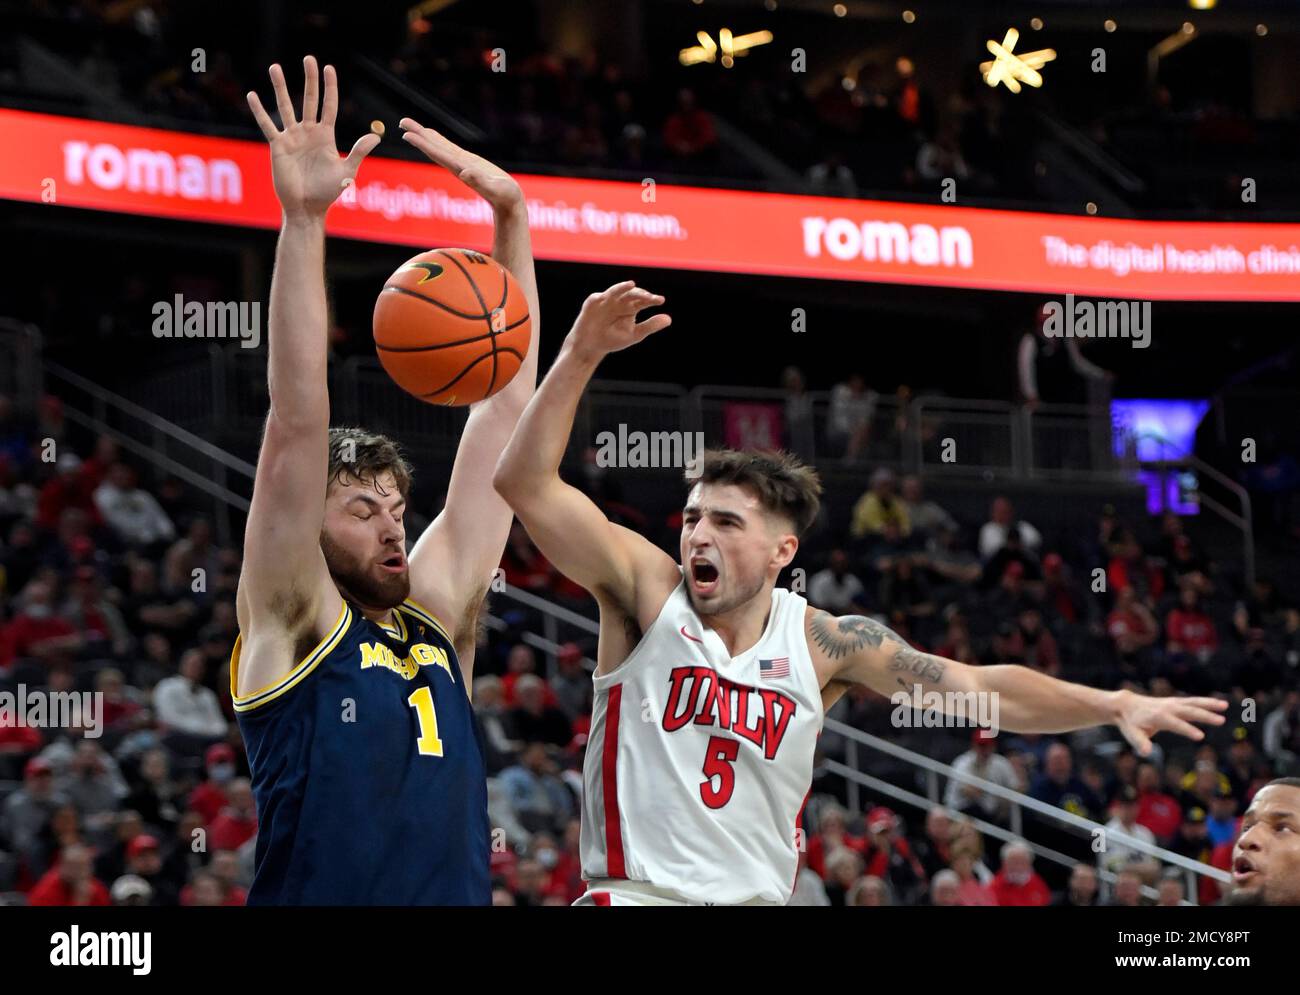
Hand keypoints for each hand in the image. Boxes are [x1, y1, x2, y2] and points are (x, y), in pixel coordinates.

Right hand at [246, 56, 379, 219]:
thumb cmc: (327, 193)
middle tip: (309, 58)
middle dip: (310, 80)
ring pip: (285, 106)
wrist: (307, 208)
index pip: (329, 106)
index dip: (330, 88)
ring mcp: (292, 138)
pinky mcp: (278, 146)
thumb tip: (376, 137)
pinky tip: (253, 95)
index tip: (329, 68)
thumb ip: (359, 152)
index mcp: (326, 136)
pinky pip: (267, 125)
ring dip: (280, 87)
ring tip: (275, 67)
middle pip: (309, 100)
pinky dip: (260, 111)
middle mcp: (309, 133)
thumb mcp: (347, 172)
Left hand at [398, 117, 521, 210]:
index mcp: (462, 169)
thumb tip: (465, 173)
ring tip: (410, 125)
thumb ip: (481, 182)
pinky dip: (438, 141)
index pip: (438, 154)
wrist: (509, 205)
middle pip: (434, 148)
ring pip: (440, 147)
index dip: (423, 144)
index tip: (407, 135)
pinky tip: (432, 136)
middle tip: (402, 122)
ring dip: (425, 136)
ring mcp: (462, 165)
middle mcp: (458, 167)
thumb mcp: (495, 189)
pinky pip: (449, 150)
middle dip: (418, 135)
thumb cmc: (505, 198)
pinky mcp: (468, 163)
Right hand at [567, 281, 670, 361]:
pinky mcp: (593, 301)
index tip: (661, 300)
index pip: (644, 300)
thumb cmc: (613, 339)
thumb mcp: (634, 335)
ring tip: (632, 285)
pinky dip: (604, 297)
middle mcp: (621, 300)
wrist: (591, 345)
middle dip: (641, 294)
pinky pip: (599, 297)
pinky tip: (607, 297)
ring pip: (617, 291)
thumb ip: (650, 326)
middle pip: (632, 294)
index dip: (652, 299)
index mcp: (632, 307)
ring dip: (623, 287)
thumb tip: (669, 319)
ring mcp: (607, 299)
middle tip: (649, 298)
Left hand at [1112, 689, 1226, 755]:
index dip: (1187, 730)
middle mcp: (1167, 708)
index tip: (1200, 737)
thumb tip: (1146, 753)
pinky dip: (1205, 702)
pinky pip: (1192, 701)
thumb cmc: (1130, 723)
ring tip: (1225, 705)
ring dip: (1209, 704)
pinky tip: (1219, 704)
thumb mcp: (1131, 734)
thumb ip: (1140, 742)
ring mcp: (1172, 703)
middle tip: (1221, 721)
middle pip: (1188, 712)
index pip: (1175, 724)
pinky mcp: (1175, 702)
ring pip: (1193, 703)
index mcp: (1158, 717)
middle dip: (1204, 716)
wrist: (1126, 705)